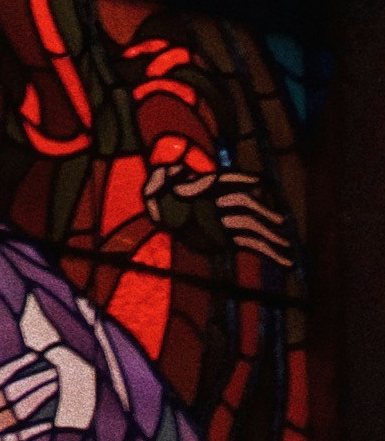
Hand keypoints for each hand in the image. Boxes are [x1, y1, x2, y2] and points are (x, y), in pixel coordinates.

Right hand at [0, 340, 58, 440]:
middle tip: (55, 373)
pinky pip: (15, 438)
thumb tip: (4, 385)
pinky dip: (32, 431)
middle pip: (12, 392)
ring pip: (16, 411)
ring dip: (37, 400)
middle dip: (34, 382)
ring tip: (55, 389)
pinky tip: (48, 424)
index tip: (36, 357)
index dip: (18, 366)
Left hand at [153, 158, 297, 280]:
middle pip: (243, 204)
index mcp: (205, 187)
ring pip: (250, 226)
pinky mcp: (225, 238)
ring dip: (268, 236)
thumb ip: (159, 182)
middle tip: (280, 223)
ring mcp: (223, 221)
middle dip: (261, 212)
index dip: (241, 180)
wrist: (160, 210)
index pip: (226, 181)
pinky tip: (284, 261)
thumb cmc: (158, 194)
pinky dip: (267, 251)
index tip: (258, 182)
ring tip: (287, 248)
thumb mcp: (152, 186)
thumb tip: (170, 179)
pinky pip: (249, 244)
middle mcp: (219, 202)